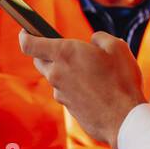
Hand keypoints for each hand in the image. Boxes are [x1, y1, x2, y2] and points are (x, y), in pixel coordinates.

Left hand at [18, 29, 144, 147]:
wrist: (124, 118)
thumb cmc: (122, 80)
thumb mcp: (117, 46)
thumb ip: (99, 38)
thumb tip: (93, 41)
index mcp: (65, 53)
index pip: (30, 43)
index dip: (25, 35)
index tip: (26, 30)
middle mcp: (57, 73)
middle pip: (39, 60)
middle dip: (47, 53)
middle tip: (67, 50)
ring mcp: (60, 93)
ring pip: (55, 77)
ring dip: (66, 72)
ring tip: (93, 72)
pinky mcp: (68, 108)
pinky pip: (66, 92)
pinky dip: (75, 88)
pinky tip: (96, 90)